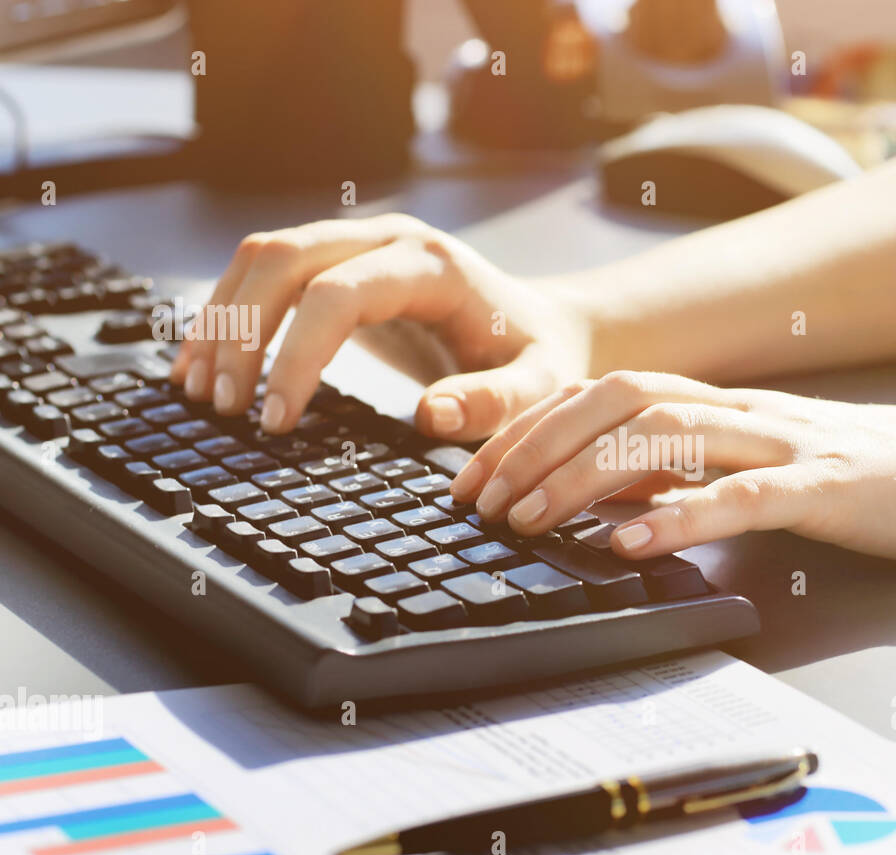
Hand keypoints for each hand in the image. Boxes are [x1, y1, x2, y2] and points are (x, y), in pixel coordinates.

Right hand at [170, 213, 592, 437]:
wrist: (541, 328)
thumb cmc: (538, 359)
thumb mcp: (538, 387)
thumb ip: (496, 402)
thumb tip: (433, 415)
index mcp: (432, 265)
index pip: (337, 293)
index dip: (296, 354)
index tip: (276, 419)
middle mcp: (388, 240)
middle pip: (283, 259)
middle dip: (241, 332)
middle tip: (224, 406)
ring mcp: (358, 246)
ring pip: (261, 259)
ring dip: (221, 321)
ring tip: (200, 392)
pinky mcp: (339, 267)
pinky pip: (265, 275)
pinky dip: (228, 316)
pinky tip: (204, 365)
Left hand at [449, 371, 895, 571]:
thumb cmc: (862, 481)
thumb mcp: (752, 472)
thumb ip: (683, 477)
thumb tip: (600, 499)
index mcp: (722, 407)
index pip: (605, 395)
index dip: (531, 429)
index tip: (475, 476)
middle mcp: (744, 412)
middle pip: (620, 400)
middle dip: (537, 447)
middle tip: (482, 502)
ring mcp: (787, 443)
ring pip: (668, 437)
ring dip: (585, 477)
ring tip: (530, 519)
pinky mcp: (830, 488)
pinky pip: (746, 495)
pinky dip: (681, 515)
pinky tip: (630, 543)